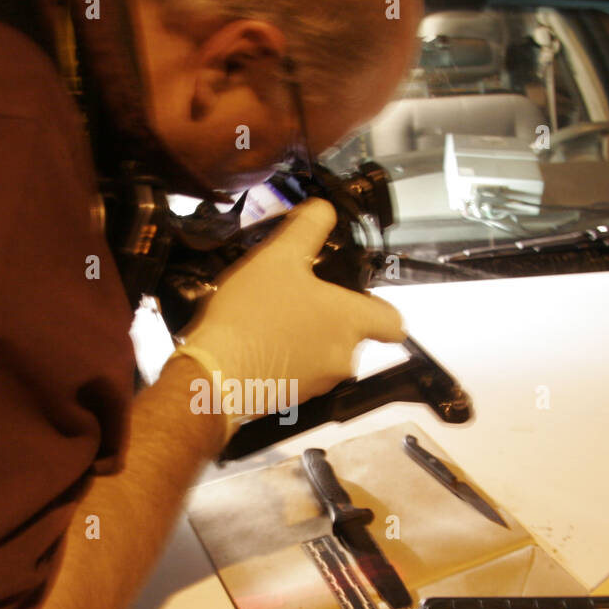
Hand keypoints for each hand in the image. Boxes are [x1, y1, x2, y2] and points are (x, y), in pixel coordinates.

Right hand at [174, 199, 404, 437]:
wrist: (214, 376)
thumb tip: (323, 209)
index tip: (362, 299)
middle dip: (329, 318)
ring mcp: (320, 383)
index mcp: (350, 322)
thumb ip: (308, 228)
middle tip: (297, 298)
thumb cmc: (251, 315)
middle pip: (352, 335)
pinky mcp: (294, 399)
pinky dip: (287, 359)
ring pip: (325, 354)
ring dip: (306, 338)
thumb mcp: (277, 257)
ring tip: (270, 319)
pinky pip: (300, 374)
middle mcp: (343, 357)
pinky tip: (258, 343)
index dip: (382, 309)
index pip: (394, 323)